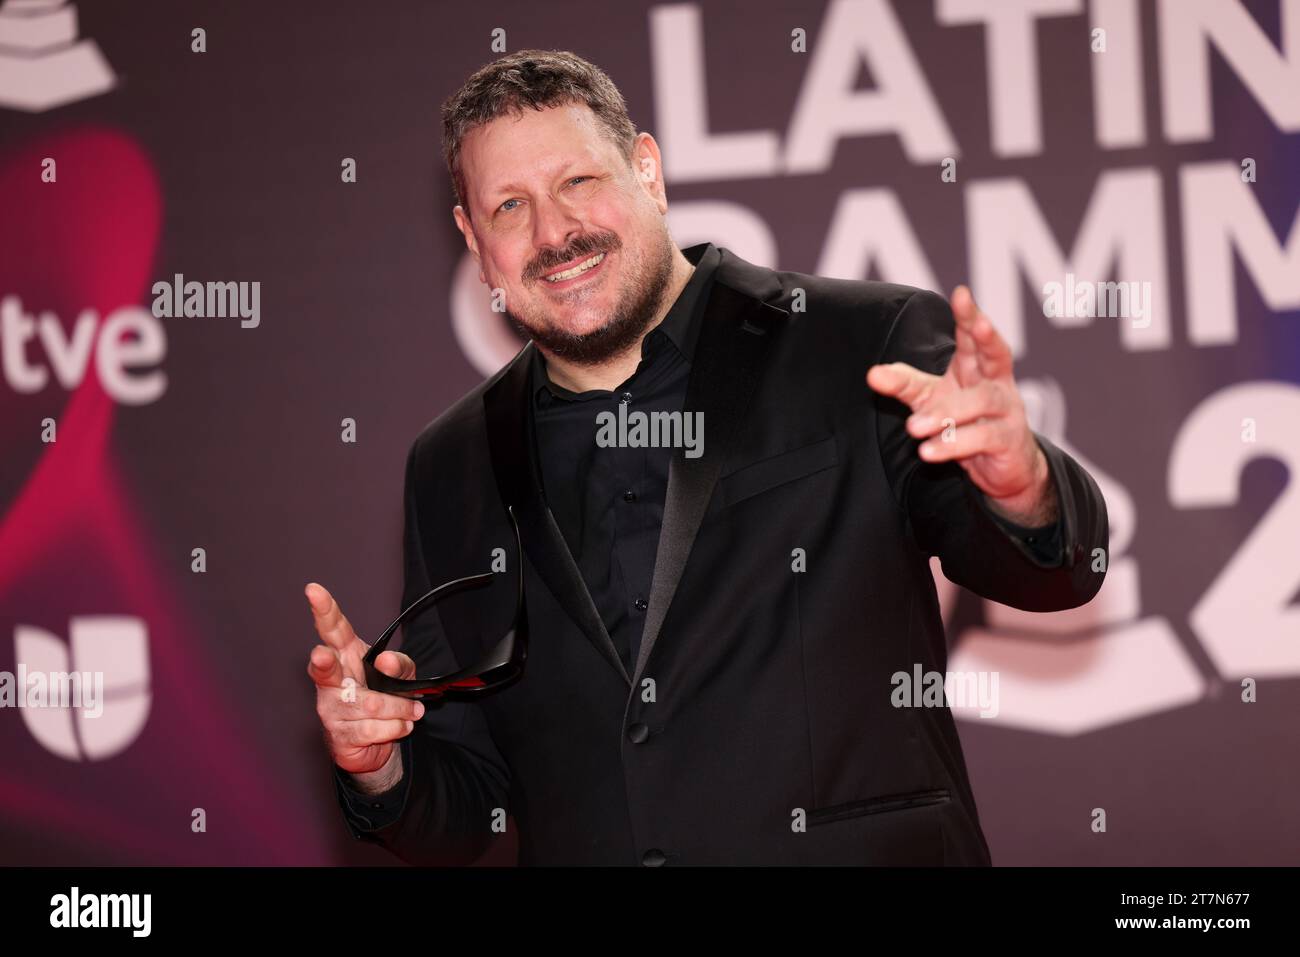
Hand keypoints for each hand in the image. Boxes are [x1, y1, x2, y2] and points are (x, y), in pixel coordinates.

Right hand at [306, 582, 424, 777]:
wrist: (379, 742)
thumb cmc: (384, 698)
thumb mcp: (401, 675)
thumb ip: (399, 664)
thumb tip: (386, 662)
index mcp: (346, 655)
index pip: (333, 629)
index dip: (324, 610)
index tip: (314, 591)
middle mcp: (331, 680)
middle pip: (324, 667)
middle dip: (323, 662)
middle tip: (323, 655)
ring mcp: (330, 708)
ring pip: (369, 705)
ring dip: (398, 709)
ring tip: (408, 711)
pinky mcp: (338, 734)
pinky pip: (372, 729)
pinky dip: (395, 728)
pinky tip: (398, 726)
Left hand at [865, 286, 1055, 525]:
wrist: (1005, 467)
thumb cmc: (968, 423)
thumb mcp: (933, 400)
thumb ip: (906, 385)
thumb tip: (873, 374)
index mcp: (978, 368)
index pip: (974, 337)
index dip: (969, 315)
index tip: (961, 293)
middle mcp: (997, 383)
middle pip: (996, 354)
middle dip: (986, 336)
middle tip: (976, 323)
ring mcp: (1007, 412)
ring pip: (981, 402)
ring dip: (946, 412)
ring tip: (913, 427)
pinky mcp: (1008, 442)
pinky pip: (982, 439)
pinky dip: (953, 444)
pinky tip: (928, 451)